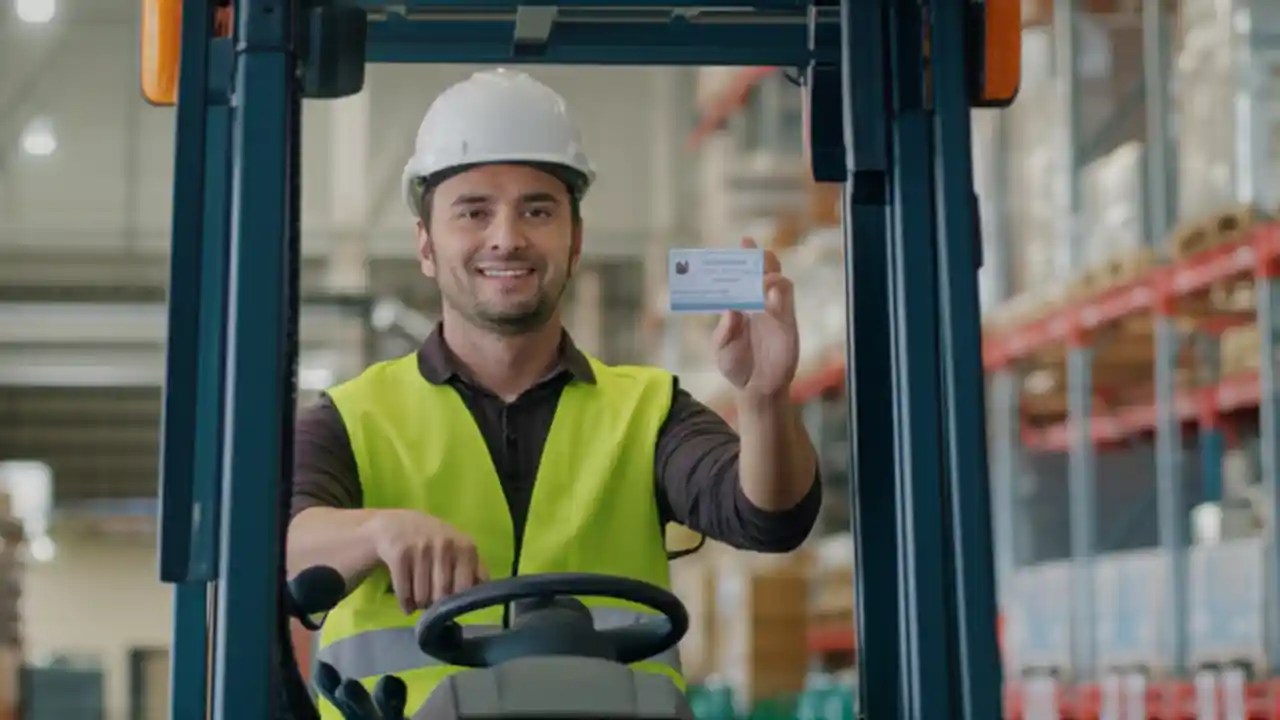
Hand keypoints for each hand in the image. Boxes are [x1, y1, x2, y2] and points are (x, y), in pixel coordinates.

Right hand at [368, 510, 488, 612]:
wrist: (394, 524)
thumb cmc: (433, 541)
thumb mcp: (459, 548)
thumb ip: (475, 570)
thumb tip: (483, 596)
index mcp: (466, 547)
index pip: (466, 589)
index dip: (457, 603)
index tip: (450, 603)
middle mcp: (445, 545)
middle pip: (442, 596)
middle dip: (436, 606)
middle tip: (431, 602)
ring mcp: (422, 549)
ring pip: (422, 598)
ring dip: (419, 605)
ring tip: (419, 598)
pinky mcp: (399, 554)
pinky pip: (404, 593)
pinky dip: (405, 604)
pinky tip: (406, 602)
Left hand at [713, 237, 799, 398]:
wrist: (755, 389)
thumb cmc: (736, 366)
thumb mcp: (722, 348)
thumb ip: (725, 330)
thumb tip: (730, 309)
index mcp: (742, 306)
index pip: (744, 276)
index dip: (745, 258)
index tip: (744, 241)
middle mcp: (759, 305)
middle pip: (766, 272)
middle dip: (761, 258)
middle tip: (751, 249)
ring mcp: (775, 313)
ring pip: (780, 281)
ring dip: (770, 273)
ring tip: (758, 276)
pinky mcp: (788, 324)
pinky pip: (788, 301)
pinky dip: (780, 292)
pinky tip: (770, 292)